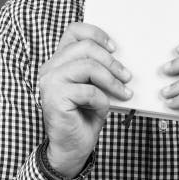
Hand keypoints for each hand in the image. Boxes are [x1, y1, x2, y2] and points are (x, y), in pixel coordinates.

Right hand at [37, 22, 131, 177]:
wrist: (72, 148)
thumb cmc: (85, 116)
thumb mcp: (94, 87)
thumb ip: (99, 69)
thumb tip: (122, 55)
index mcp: (58, 61)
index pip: (74, 31)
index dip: (96, 33)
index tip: (115, 48)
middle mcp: (50, 68)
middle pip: (85, 47)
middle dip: (111, 61)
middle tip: (128, 76)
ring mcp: (50, 82)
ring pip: (87, 66)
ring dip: (111, 80)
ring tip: (124, 92)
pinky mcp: (54, 98)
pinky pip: (88, 91)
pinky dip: (102, 100)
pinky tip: (103, 109)